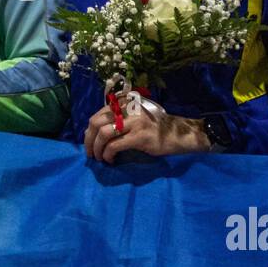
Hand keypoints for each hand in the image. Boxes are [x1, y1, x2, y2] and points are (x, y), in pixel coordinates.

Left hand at [83, 103, 209, 163]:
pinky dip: (108, 155)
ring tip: (100, 158)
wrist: (178, 134)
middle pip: (96, 123)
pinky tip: (111, 160)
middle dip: (88, 141)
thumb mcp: (133, 120)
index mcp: (123, 106)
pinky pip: (115, 145)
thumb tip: (94, 135)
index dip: (89, 132)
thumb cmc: (154, 129)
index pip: (97, 116)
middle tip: (90, 154)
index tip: (89, 144)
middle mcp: (127, 110)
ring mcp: (134, 122)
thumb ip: (117, 122)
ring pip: (104, 134)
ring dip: (97, 149)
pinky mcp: (140, 136)